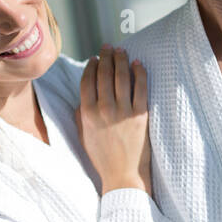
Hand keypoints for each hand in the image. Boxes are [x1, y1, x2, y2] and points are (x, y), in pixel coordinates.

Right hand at [76, 44, 150, 195]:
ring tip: (122, 51)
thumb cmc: (101, 156)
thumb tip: (84, 96)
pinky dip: (139, 73)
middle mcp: (103, 109)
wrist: (122, 174)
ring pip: (121, 77)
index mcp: (87, 113)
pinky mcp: (140, 115)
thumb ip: (81, 114)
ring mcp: (122, 111)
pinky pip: (140, 87)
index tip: (94, 58)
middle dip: (106, 57)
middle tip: (108, 47)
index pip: (87, 81)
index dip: (91, 66)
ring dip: (121, 60)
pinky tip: (138, 64)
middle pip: (104, 74)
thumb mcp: (83, 135)